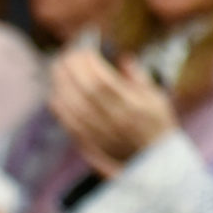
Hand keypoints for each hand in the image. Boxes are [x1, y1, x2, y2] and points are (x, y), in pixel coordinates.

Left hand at [47, 49, 177, 176]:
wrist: (155, 161)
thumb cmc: (156, 124)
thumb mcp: (156, 98)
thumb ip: (138, 77)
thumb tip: (122, 57)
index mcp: (133, 106)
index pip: (104, 83)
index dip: (89, 65)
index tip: (84, 50)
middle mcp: (115, 121)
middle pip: (85, 93)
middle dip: (72, 70)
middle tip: (65, 55)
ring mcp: (101, 134)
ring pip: (74, 108)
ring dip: (62, 86)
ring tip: (57, 69)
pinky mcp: (91, 144)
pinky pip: (70, 125)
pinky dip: (60, 108)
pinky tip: (56, 93)